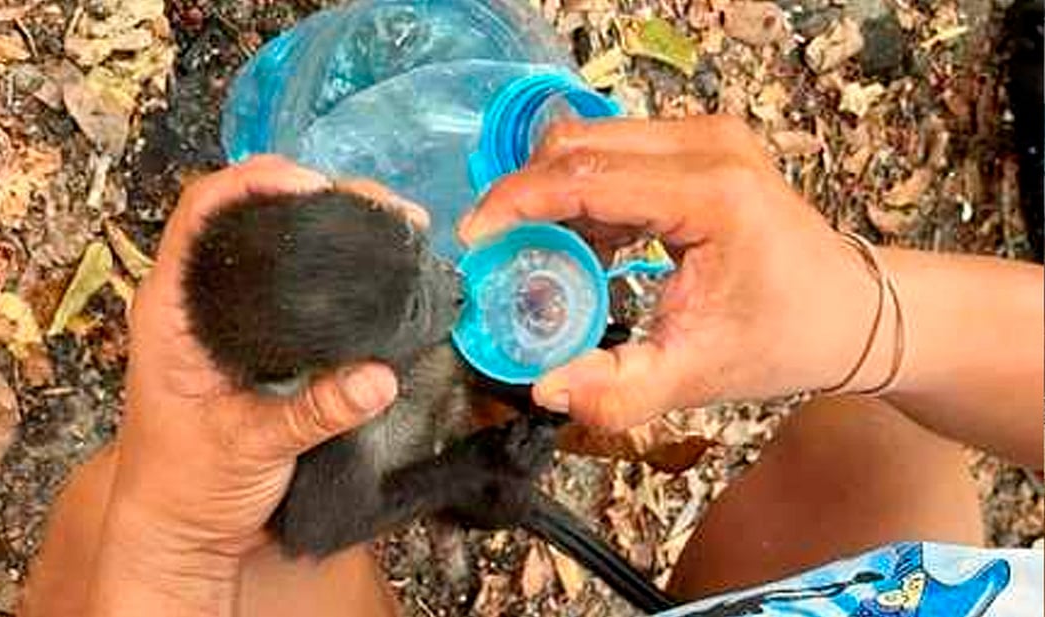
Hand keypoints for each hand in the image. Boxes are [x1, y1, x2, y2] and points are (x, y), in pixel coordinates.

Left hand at [88, 156, 424, 613]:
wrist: (181, 535)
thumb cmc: (188, 488)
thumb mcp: (249, 448)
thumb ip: (314, 412)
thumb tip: (380, 377)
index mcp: (170, 310)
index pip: (203, 212)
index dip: (254, 183)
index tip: (314, 184)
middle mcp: (198, 301)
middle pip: (251, 218)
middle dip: (314, 198)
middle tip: (377, 206)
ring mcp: (230, 319)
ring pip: (278, 248)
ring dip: (331, 230)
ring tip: (390, 227)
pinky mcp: (261, 343)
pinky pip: (297, 288)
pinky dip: (336, 272)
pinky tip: (378, 271)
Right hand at [459, 116, 875, 429]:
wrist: (854, 311)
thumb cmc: (787, 339)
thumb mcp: (699, 375)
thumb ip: (619, 391)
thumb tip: (546, 390)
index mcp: (710, 194)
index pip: (585, 177)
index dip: (516, 203)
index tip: (473, 238)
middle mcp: (708, 145)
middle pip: (578, 144)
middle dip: (524, 194)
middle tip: (498, 253)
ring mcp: (705, 136)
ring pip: (591, 142)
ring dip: (552, 193)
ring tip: (541, 256)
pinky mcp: (700, 144)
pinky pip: (616, 153)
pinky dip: (583, 194)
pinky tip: (584, 246)